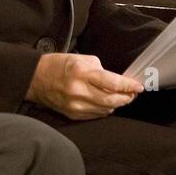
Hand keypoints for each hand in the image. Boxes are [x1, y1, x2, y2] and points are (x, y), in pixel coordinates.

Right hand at [26, 52, 143, 119]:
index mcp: (82, 74)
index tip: (139, 86)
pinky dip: (105, 110)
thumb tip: (118, 82)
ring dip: (117, 104)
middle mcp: (79, 91)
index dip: (128, 86)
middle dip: (126, 97)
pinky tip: (107, 103)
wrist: (36, 79)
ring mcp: (75, 106)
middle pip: (111, 100)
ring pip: (105, 110)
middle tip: (133, 93)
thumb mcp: (83, 59)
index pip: (112, 83)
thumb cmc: (61, 65)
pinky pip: (95, 115)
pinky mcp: (72, 115)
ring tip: (122, 97)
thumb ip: (102, 71)